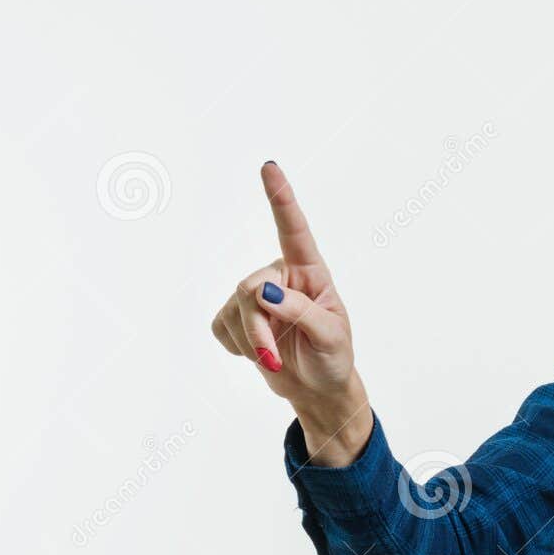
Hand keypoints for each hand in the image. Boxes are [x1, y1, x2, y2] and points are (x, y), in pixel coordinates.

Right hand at [210, 161, 371, 462]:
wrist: (317, 386)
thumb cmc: (333, 356)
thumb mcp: (329, 336)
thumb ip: (300, 311)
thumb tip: (263, 291)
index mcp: (310, 272)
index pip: (293, 230)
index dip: (280, 198)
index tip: (269, 168)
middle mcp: (280, 276)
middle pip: (250, 288)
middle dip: (258, 329)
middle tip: (274, 359)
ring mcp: (255, 295)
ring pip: (234, 310)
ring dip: (251, 344)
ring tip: (275, 359)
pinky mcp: (235, 316)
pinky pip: (220, 327)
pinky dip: (237, 347)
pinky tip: (259, 353)